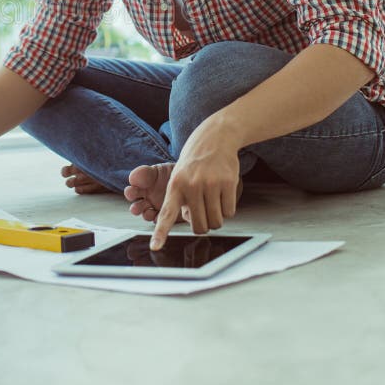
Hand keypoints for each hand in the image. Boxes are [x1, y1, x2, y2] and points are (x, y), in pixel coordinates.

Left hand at [150, 120, 241, 250]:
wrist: (215, 138)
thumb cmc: (195, 163)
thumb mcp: (180, 177)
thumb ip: (183, 201)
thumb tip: (193, 222)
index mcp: (175, 186)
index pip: (166, 214)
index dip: (160, 232)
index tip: (155, 246)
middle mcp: (191, 185)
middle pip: (200, 226)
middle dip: (203, 224)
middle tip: (204, 208)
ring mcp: (210, 184)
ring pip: (216, 222)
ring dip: (217, 217)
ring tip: (213, 198)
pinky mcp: (228, 183)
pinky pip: (229, 213)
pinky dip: (228, 208)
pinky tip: (223, 191)